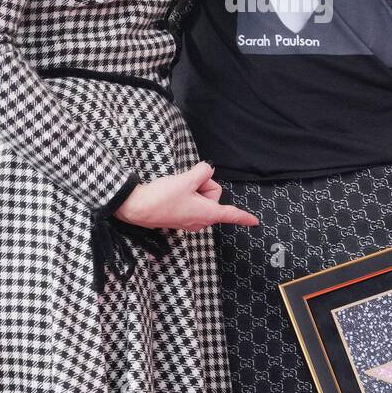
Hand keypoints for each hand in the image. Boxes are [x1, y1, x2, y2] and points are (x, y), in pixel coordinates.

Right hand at [114, 161, 258, 231]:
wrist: (136, 207)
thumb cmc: (161, 197)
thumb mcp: (186, 180)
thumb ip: (203, 172)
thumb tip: (207, 170)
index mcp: (206, 214)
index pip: (230, 214)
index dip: (243, 216)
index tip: (255, 221)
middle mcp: (200, 221)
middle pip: (213, 195)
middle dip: (202, 185)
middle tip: (185, 184)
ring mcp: (189, 220)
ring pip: (201, 197)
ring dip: (192, 189)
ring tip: (175, 190)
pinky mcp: (179, 218)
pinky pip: (190, 201)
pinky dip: (185, 194)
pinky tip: (171, 193)